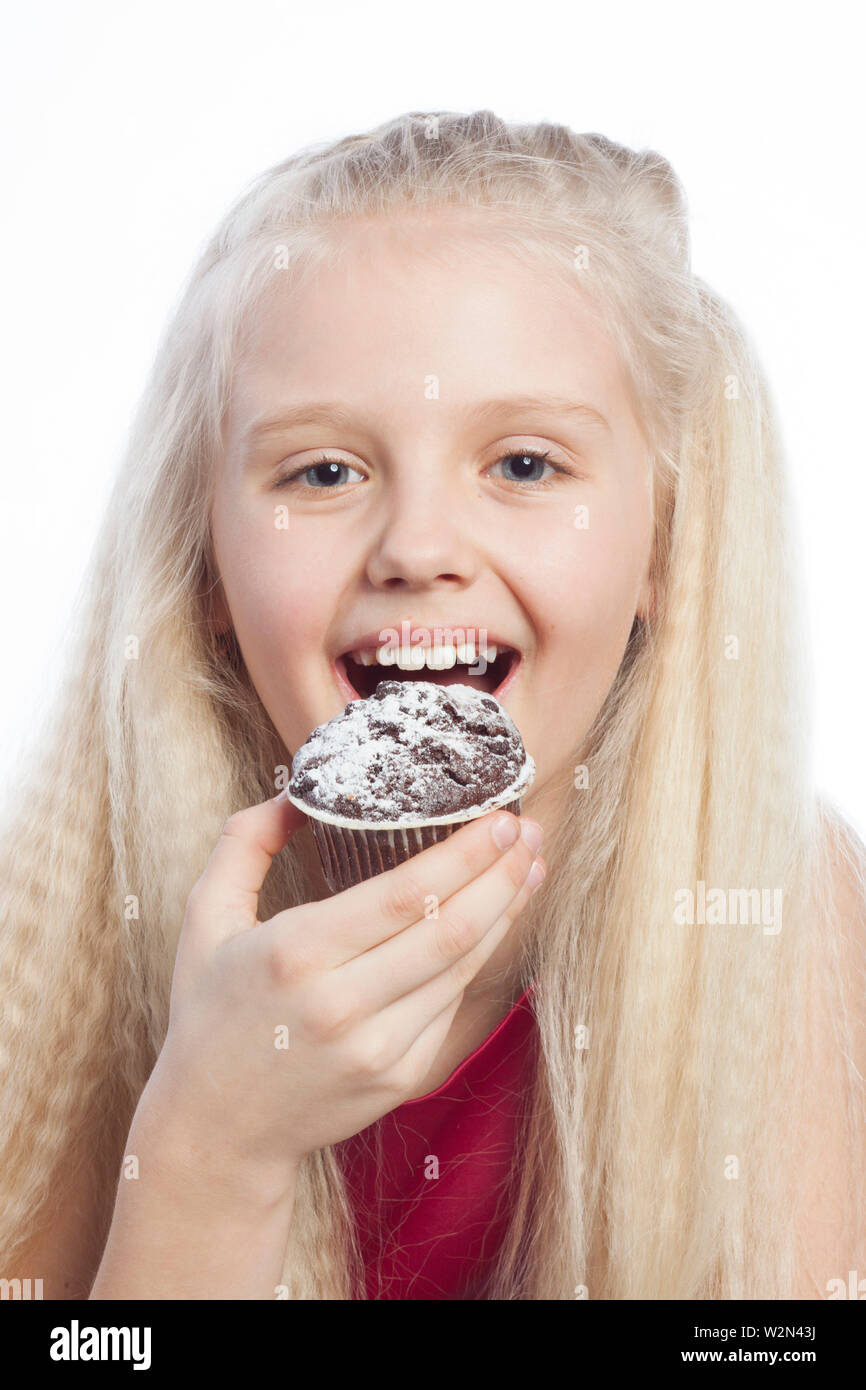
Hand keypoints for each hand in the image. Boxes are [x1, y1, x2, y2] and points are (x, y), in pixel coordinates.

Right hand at [144, 792, 544, 1187]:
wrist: (218, 1130)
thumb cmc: (212, 1010)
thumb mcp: (205, 917)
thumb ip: (244, 842)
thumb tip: (297, 791)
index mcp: (294, 955)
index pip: (403, 896)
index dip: (463, 855)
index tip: (498, 818)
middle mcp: (340, 1006)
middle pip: (449, 929)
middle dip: (501, 874)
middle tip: (529, 831)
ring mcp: (377, 1049)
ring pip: (463, 968)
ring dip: (505, 911)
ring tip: (528, 866)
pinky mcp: (400, 1078)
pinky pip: (453, 1005)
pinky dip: (481, 956)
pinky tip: (496, 920)